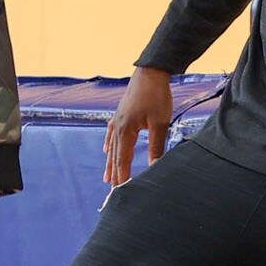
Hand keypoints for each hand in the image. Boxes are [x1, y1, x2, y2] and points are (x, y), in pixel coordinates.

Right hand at [105, 67, 174, 186]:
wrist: (151, 72)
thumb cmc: (156, 95)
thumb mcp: (160, 123)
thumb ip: (157, 146)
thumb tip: (155, 167)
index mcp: (125, 131)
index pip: (122, 160)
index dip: (122, 177)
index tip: (120, 193)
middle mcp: (118, 127)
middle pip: (115, 156)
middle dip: (114, 175)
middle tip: (111, 193)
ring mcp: (117, 119)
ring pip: (112, 147)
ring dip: (110, 163)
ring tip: (107, 178)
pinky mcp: (121, 113)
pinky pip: (111, 133)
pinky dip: (109, 144)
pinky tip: (106, 149)